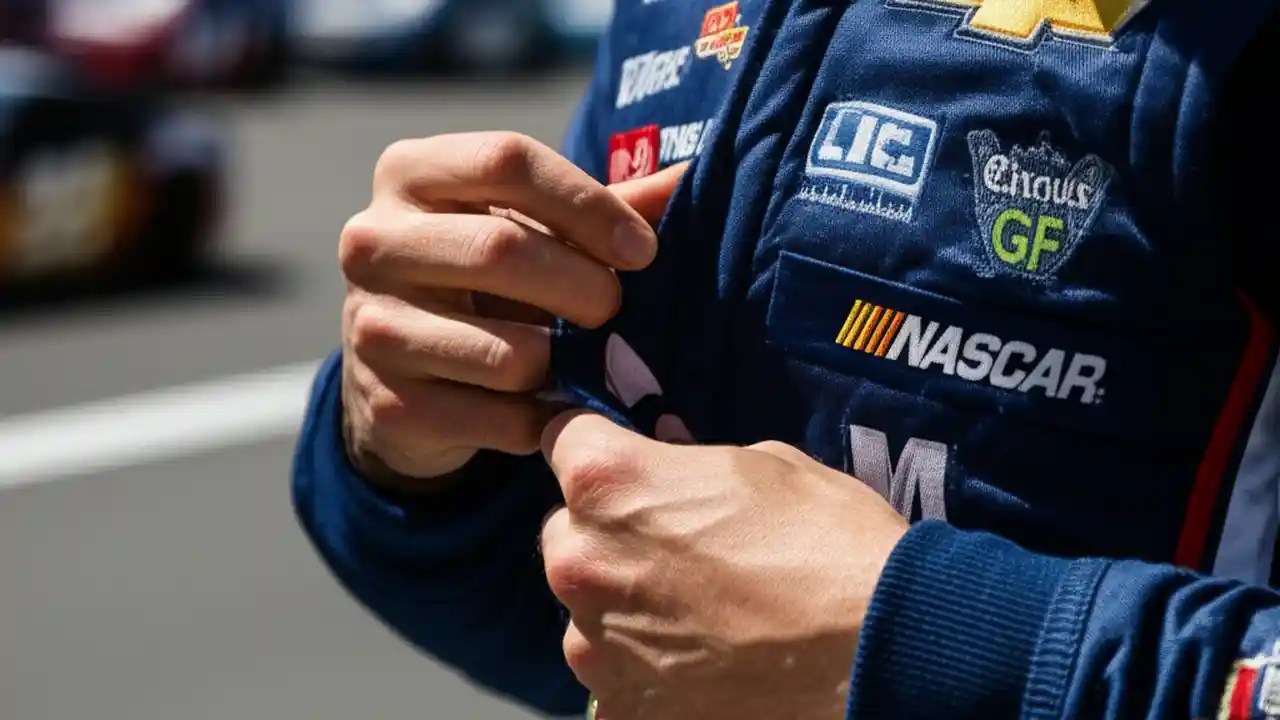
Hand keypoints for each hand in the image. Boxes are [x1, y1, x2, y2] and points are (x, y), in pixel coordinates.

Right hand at [338, 131, 685, 484]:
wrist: (398, 371)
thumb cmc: (485, 278)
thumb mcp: (532, 228)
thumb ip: (603, 205)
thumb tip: (693, 178)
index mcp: (410, 173)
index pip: (507, 160)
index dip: (588, 204)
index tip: (643, 251)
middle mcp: (372, 241)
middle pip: (501, 249)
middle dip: (585, 287)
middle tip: (617, 311)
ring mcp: (371, 327)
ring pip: (509, 351)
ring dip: (567, 364)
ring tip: (581, 360)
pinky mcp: (390, 405)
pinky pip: (503, 418)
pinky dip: (548, 418)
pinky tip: (554, 404)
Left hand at [539, 412, 909, 719]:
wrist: (881, 652)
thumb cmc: (831, 542)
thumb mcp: (766, 464)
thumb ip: (691, 468)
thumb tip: (673, 480)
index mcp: (609, 482)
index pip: (564, 439)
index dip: (599, 446)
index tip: (630, 465)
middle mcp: (581, 562)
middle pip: (569, 531)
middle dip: (611, 534)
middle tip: (680, 549)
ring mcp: (594, 645)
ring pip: (589, 609)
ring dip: (627, 605)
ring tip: (704, 616)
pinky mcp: (618, 709)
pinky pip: (617, 674)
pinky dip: (650, 669)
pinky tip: (709, 663)